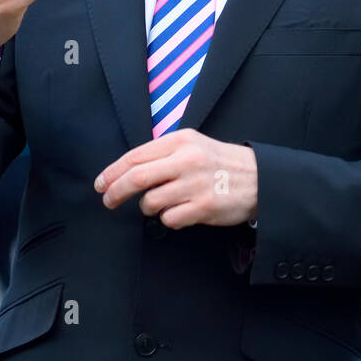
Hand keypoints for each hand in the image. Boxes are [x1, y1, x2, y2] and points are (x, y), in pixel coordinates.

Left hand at [95, 129, 257, 229]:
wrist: (259, 178)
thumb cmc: (220, 163)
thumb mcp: (192, 145)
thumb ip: (162, 154)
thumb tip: (126, 170)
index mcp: (180, 141)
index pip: (135, 156)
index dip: (112, 172)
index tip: (101, 183)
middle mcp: (186, 160)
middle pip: (136, 178)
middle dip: (116, 192)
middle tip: (108, 201)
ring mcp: (195, 184)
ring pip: (151, 202)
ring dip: (148, 207)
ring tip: (161, 204)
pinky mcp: (204, 207)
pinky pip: (169, 219)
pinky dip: (168, 219)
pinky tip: (180, 212)